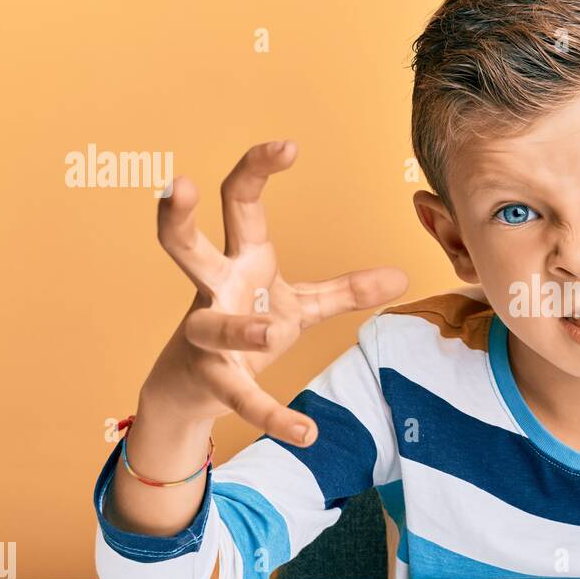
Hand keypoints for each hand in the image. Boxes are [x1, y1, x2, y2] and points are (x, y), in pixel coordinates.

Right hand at [140, 140, 408, 444]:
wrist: (192, 390)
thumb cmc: (245, 327)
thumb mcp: (301, 306)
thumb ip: (347, 290)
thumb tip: (402, 274)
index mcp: (240, 261)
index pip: (238, 202)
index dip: (256, 169)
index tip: (287, 145)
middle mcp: (214, 291)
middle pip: (186, 245)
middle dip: (177, 215)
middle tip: (179, 182)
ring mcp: (206, 337)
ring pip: (211, 325)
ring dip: (240, 328)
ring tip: (268, 331)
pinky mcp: (214, 381)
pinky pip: (244, 397)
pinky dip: (274, 415)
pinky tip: (307, 433)